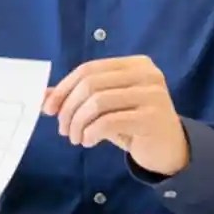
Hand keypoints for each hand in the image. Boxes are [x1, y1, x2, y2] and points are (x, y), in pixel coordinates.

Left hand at [42, 55, 189, 176]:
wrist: (170, 149)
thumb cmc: (134, 124)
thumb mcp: (106, 107)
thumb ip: (78, 97)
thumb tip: (43, 96)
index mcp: (135, 64)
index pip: (89, 69)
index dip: (64, 87)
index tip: (49, 108)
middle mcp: (146, 74)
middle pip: (91, 84)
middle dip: (69, 108)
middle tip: (62, 128)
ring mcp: (152, 94)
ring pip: (98, 102)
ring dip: (78, 123)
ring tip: (75, 138)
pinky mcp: (152, 117)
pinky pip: (109, 122)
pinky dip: (91, 132)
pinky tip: (88, 141)